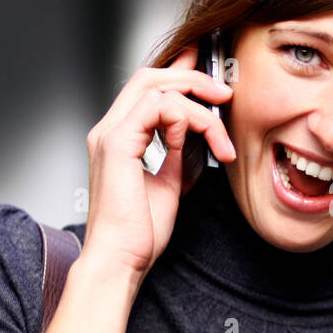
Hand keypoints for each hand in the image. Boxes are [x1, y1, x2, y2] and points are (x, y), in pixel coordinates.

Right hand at [81, 46, 234, 283]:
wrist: (122, 260)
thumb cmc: (138, 234)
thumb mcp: (166, 183)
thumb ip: (173, 154)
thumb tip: (190, 135)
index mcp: (119, 139)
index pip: (146, 89)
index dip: (177, 72)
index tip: (208, 72)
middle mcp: (109, 130)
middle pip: (149, 77)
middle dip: (192, 78)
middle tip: (223, 94)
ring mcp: (109, 134)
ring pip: (156, 88)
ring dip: (197, 105)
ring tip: (218, 135)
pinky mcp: (116, 144)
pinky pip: (156, 107)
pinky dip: (182, 118)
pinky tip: (189, 141)